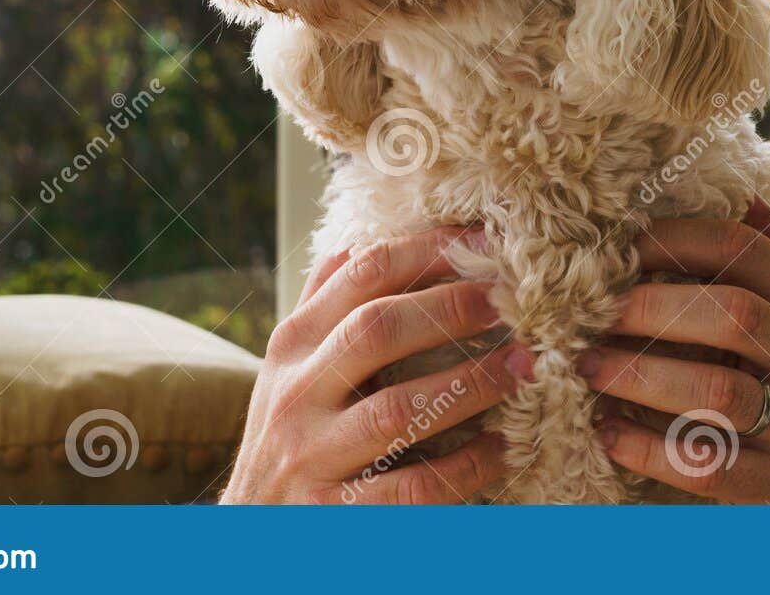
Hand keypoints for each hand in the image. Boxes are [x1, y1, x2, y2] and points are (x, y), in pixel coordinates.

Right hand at [221, 227, 533, 503]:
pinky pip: (411, 488)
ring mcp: (311, 456)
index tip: (485, 243)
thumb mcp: (292, 364)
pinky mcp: (334, 514)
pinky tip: (502, 451)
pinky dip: (464, 468)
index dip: (427, 251)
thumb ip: (328, 306)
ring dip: (470, 384)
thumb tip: (370, 239)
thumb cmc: (290, 434)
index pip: (360, 273)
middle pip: (375, 329)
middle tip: (511, 302)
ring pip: (397, 410)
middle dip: (451, 308)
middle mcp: (296, 392)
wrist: (245, 532)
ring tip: (524, 368)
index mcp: (293, 343)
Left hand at [583, 200, 769, 503]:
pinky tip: (607, 433)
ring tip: (587, 367)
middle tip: (594, 311)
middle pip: (731, 315)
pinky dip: (650, 450)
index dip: (675, 239)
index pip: (743, 249)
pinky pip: (708, 466)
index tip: (621, 246)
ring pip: (718, 393)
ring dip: (642, 377)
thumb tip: (741, 195)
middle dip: (652, 308)